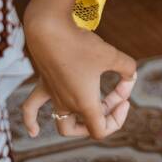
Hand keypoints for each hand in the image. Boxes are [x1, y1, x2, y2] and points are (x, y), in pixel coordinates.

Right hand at [21, 4, 137, 141]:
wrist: (49, 30)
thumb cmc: (81, 44)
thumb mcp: (112, 54)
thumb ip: (128, 68)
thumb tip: (130, 76)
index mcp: (84, 104)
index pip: (101, 130)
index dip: (117, 119)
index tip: (124, 97)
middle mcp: (67, 104)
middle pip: (85, 127)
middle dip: (104, 116)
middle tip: (116, 95)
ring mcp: (53, 95)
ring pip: (61, 123)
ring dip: (76, 124)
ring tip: (86, 117)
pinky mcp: (43, 83)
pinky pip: (31, 109)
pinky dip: (32, 122)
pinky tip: (34, 132)